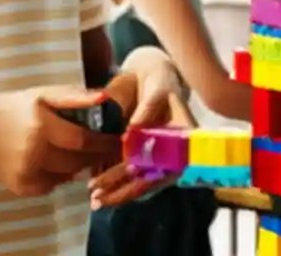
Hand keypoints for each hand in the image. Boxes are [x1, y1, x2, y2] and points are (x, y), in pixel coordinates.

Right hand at [0, 87, 122, 197]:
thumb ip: (73, 96)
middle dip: (94, 156)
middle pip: (77, 162)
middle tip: (104, 149)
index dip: (102, 143)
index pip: (82, 140)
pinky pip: (51, 185)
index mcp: (41, 126)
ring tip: (76, 152)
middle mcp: (35, 153)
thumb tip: (104, 97)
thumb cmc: (12, 108)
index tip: (116, 140)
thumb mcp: (41, 94)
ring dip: (77, 166)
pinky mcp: (22, 188)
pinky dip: (57, 176)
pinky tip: (50, 161)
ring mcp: (27, 173)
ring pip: (67, 175)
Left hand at [88, 67, 188, 208]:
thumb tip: (133, 129)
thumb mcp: (156, 89)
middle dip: (124, 189)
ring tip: (95, 200)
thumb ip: (147, 107)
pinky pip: (135, 180)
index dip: (146, 170)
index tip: (125, 171)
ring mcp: (162, 161)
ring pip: (142, 184)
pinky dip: (118, 187)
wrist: (155, 80)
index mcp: (185, 137)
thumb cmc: (159, 82)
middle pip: (152, 179)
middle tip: (99, 195)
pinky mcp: (148, 163)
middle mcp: (176, 155)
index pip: (164, 160)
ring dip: (119, 193)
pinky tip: (101, 194)